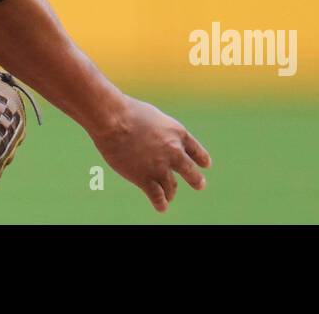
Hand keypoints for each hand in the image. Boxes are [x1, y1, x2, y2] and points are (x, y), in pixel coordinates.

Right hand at [90, 95, 210, 212]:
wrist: (113, 119)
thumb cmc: (127, 112)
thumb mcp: (153, 117)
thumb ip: (159, 132)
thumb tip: (155, 142)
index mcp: (178, 133)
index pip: (196, 151)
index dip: (201, 159)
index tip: (205, 165)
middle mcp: (174, 152)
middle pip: (191, 173)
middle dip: (196, 180)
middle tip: (199, 185)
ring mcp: (160, 167)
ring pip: (171, 187)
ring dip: (170, 193)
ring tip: (168, 196)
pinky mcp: (145, 178)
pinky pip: (158, 197)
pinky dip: (160, 203)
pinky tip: (161, 207)